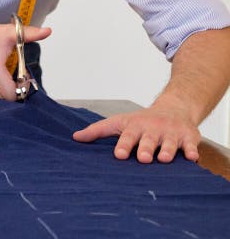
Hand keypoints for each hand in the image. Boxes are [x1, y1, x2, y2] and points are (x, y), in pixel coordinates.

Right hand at [0, 20, 51, 100]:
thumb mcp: (9, 33)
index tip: (23, 76)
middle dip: (14, 89)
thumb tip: (47, 31)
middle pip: (7, 98)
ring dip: (4, 89)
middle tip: (15, 75)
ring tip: (3, 74)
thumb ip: (30, 33)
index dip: (22, 87)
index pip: (13, 94)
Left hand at [72, 103, 200, 162]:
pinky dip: (192, 151)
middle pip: (148, 140)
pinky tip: (191, 158)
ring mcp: (171, 133)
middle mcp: (153, 129)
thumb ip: (98, 131)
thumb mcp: (119, 122)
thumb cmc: (141, 121)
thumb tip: (75, 138)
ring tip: (164, 159)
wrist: (174, 108)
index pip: (127, 137)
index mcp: (135, 127)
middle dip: (145, 148)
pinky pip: (191, 146)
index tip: (119, 155)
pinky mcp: (189, 138)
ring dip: (167, 150)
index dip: (123, 145)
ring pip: (169, 143)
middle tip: (142, 158)